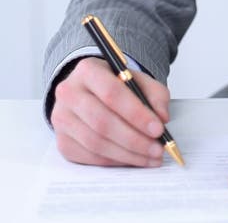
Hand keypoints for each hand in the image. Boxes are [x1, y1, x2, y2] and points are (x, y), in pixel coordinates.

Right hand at [50, 57, 169, 166]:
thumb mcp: (137, 79)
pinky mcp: (62, 141)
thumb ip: (155, 94)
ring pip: (96, 143)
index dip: (136, 114)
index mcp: (87, 70)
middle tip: (157, 149)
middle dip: (134, 139)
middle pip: (102, 122)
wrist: (90, 91)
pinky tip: (133, 159)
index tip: (158, 129)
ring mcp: (62, 119)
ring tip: (150, 157)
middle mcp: (69, 93)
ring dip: (127, 154)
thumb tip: (162, 118)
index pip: (112, 94)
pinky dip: (114, 161)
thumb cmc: (115, 85)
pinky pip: (90, 157)